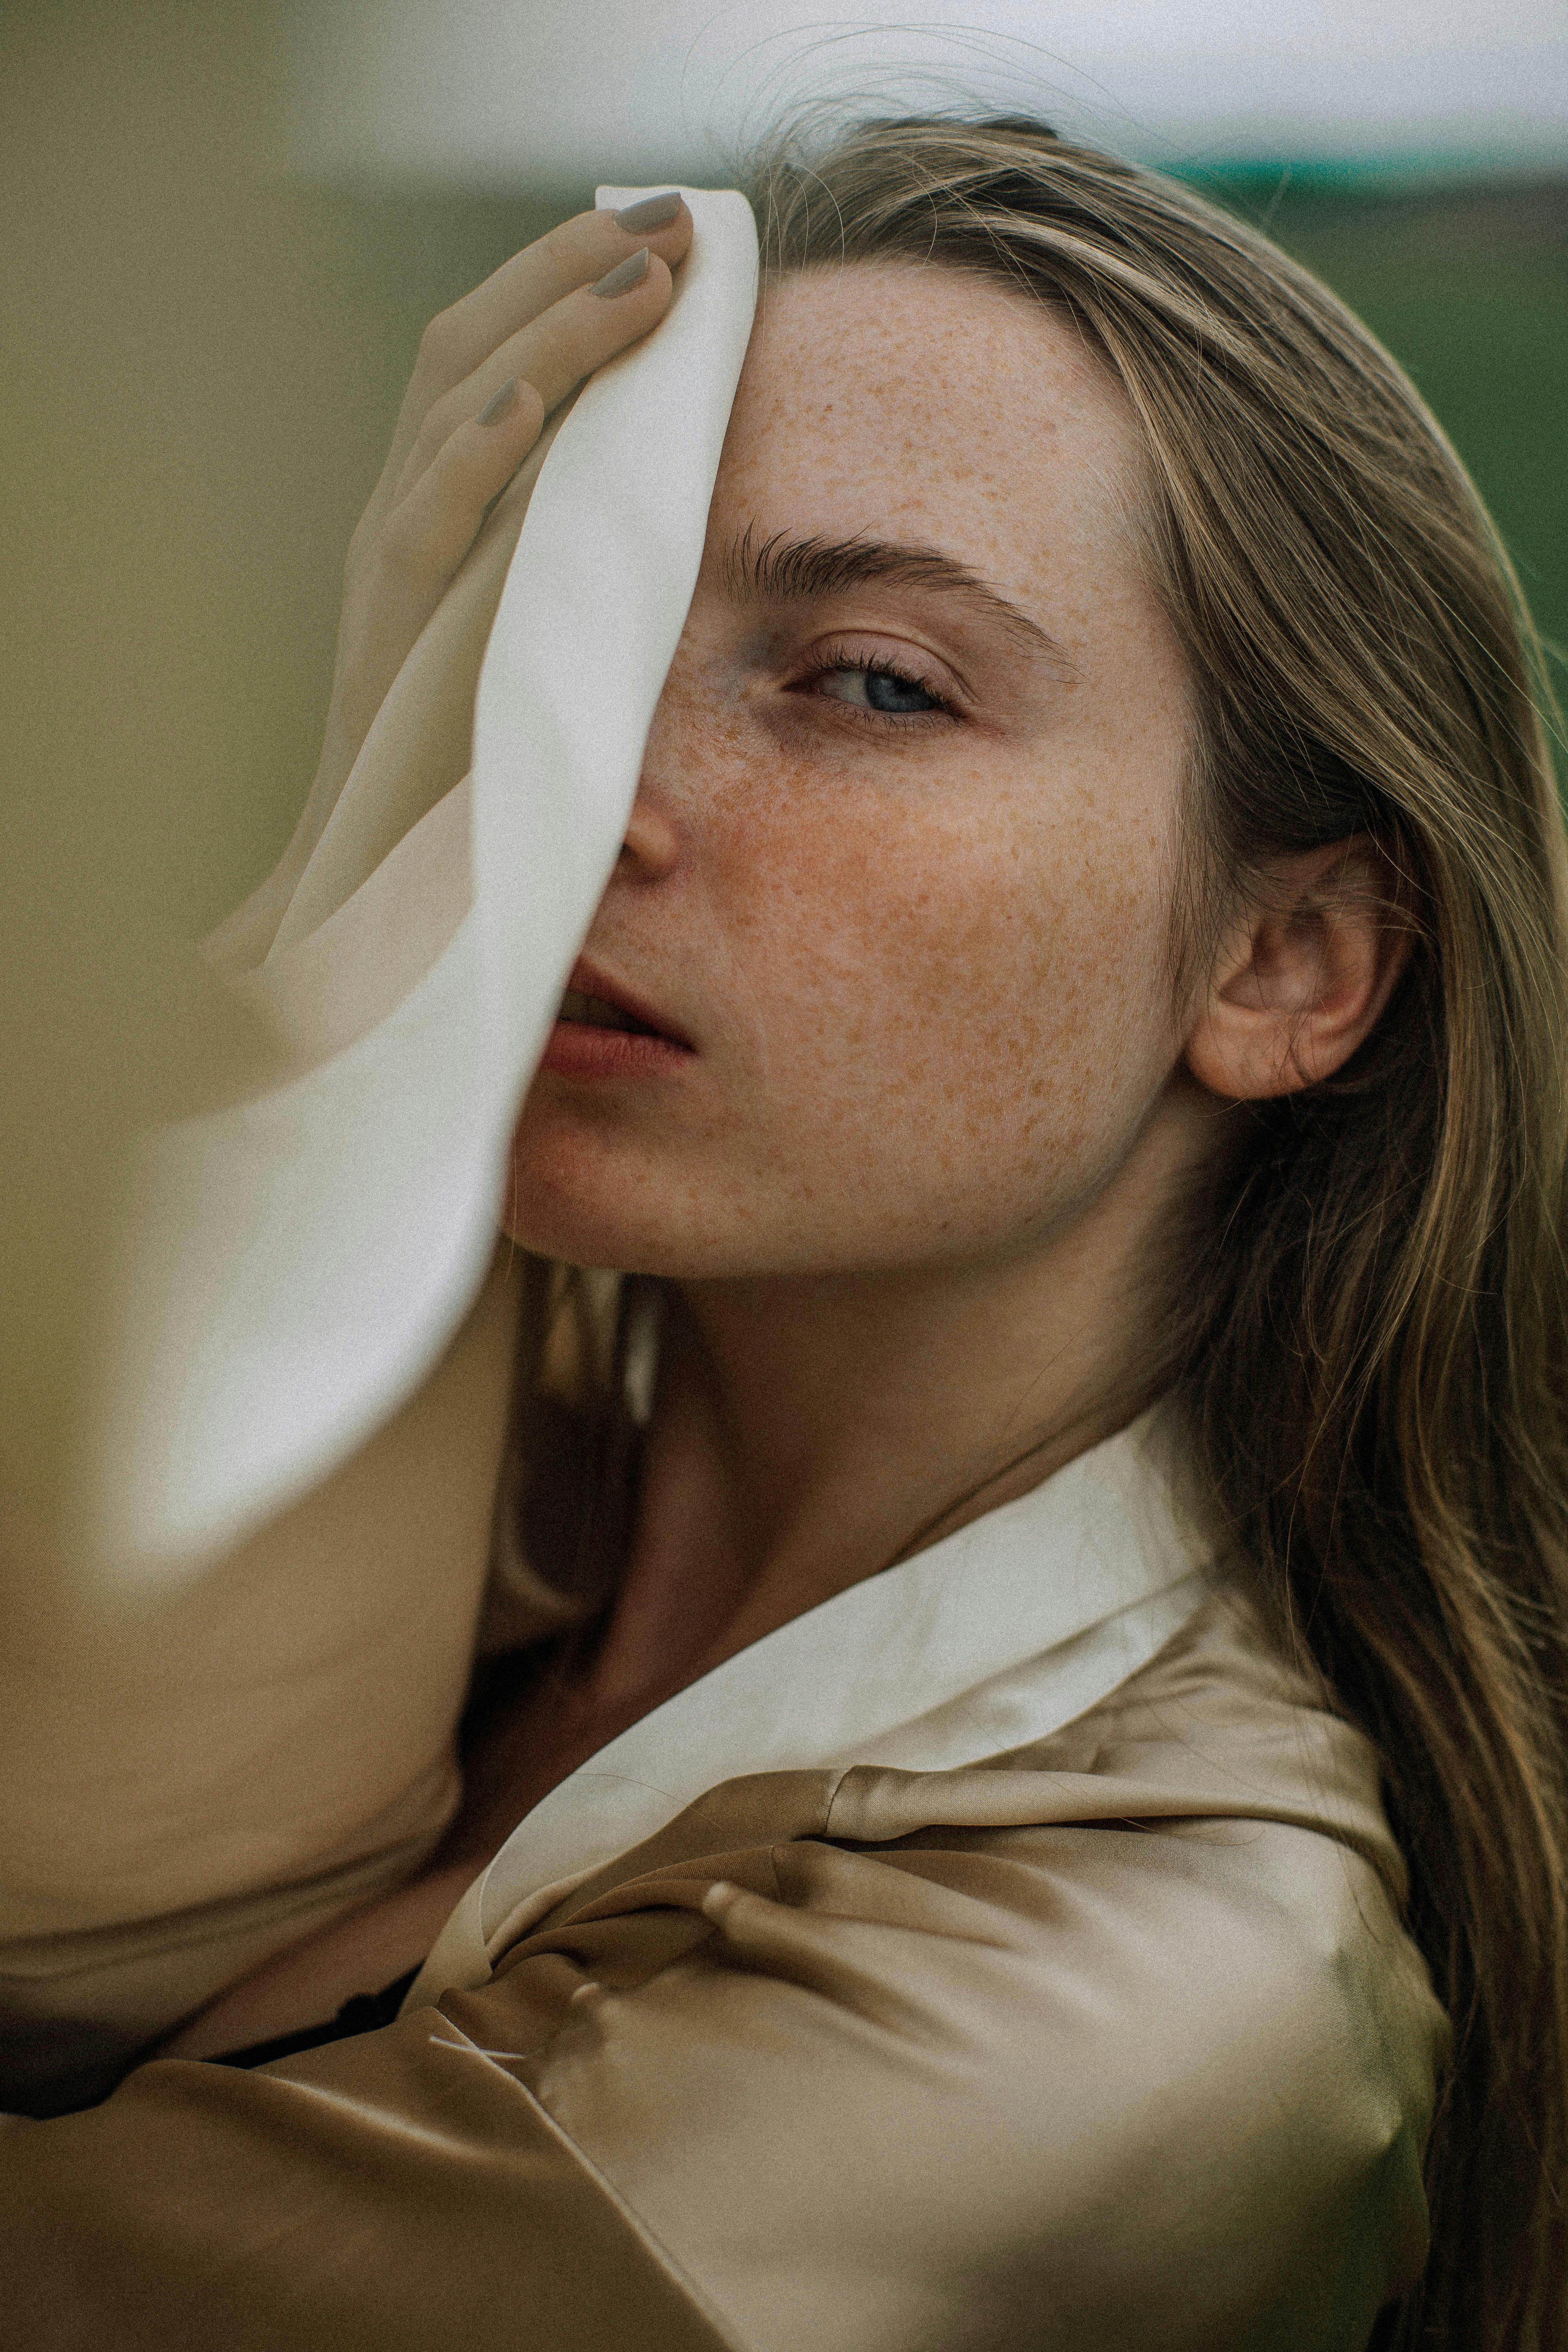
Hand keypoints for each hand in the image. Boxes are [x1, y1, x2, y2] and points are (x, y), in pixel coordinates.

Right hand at [320, 194, 693, 785]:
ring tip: (640, 276)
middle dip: (568, 268)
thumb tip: (692, 521)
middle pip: (471, 342)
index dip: (566, 284)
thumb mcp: (552, 646)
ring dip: (548, 329)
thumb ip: (594, 576)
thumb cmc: (476, 777)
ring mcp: (389, 560)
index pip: (493, 358)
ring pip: (453, 400)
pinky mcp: (385, 626)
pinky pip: (427, 518)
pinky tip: (532, 398)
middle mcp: (406, 512)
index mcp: (442, 511)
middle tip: (676, 220)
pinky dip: (476, 451)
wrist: (379, 880)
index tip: (668, 239)